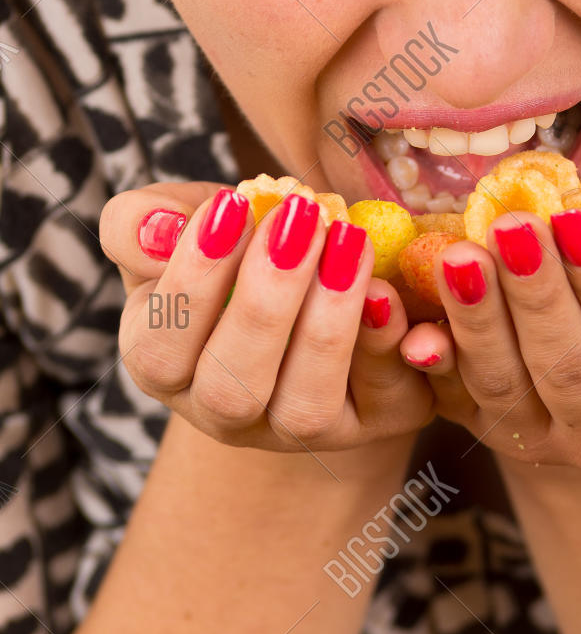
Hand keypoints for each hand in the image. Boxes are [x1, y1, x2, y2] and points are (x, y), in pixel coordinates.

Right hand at [102, 182, 434, 451]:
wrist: (313, 272)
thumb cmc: (233, 245)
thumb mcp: (181, 223)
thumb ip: (140, 222)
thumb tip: (156, 228)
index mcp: (166, 367)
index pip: (159, 350)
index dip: (193, 282)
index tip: (232, 204)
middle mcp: (225, 414)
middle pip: (231, 391)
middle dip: (266, 301)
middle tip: (301, 218)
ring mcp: (298, 428)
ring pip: (304, 409)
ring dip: (327, 324)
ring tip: (348, 241)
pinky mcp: (372, 420)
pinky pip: (381, 402)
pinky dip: (385, 347)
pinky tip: (387, 289)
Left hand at [397, 207, 580, 471]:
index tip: (574, 219)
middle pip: (569, 367)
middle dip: (536, 293)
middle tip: (511, 226)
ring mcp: (552, 446)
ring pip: (508, 386)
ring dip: (479, 318)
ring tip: (460, 255)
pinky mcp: (496, 435)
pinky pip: (459, 398)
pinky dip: (437, 361)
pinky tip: (417, 325)